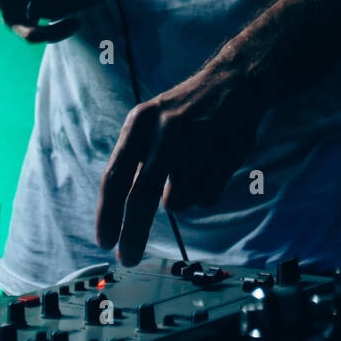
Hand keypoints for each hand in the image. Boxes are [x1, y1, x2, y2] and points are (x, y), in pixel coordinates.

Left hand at [96, 64, 272, 266]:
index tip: (105, 241)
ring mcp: (196, 144)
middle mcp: (164, 131)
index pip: (114, 177)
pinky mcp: (222, 156)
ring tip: (193, 169)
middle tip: (127, 257)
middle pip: (140, 196)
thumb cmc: (186, 111)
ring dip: (182, 196)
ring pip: (177, 201)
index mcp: (140, 122)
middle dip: (133, 233)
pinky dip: (206, 191)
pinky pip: (205, 198)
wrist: (235, 82)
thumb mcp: (151, 123)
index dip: (107, 214)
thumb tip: (117, 210)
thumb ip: (136, 159)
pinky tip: (213, 165)